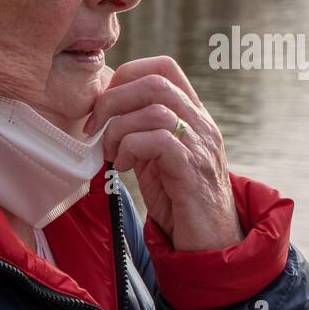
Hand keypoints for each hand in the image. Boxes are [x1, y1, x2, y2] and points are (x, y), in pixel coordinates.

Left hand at [84, 56, 242, 251]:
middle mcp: (201, 124)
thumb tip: (104, 114)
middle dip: (113, 101)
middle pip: (154, 82)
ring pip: (154, 109)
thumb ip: (141, 132)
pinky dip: (130, 149)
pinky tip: (123, 167)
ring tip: (110, 153)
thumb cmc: (181, 200)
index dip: (127, 73)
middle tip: (95, 129)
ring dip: (118, 130)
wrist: (213, 243)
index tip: (106, 103)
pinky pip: (158, 141)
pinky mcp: (192, 171)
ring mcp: (200, 146)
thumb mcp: (159, 157)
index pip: (164, 67)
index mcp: (193, 114)